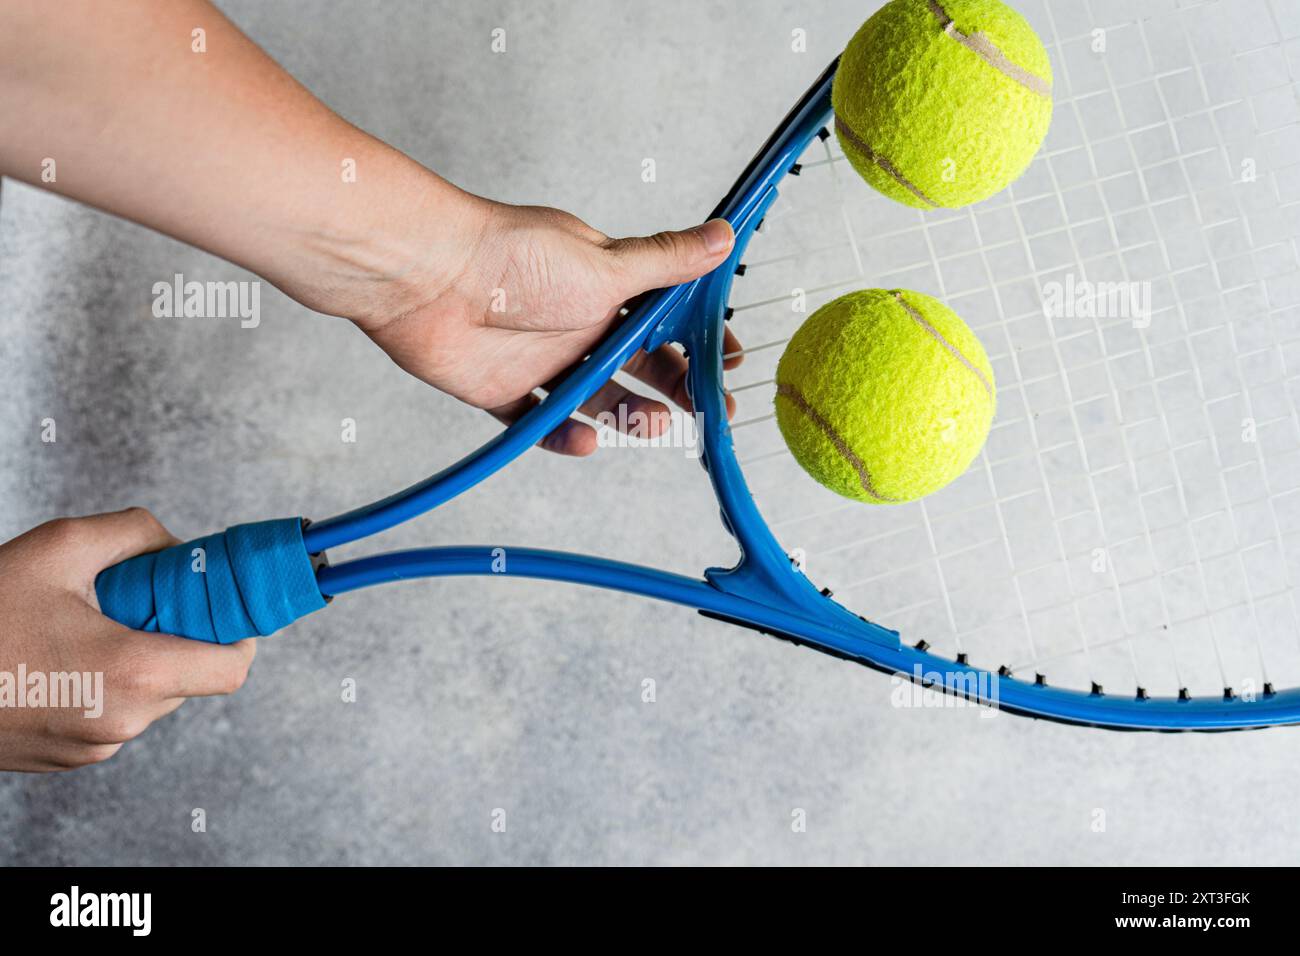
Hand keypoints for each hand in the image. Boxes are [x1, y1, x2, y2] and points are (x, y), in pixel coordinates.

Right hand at [0, 509, 256, 771]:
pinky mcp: (67, 759)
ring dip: (137, 657)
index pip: (233, 667)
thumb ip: (137, 534)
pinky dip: (105, 682)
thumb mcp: (60, 548)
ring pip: (152, 695)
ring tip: (82, 627)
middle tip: (135, 600)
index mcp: (134, 674)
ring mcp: (93, 748)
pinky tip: (58, 656)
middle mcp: (122, 722)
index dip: (238, 631)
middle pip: (191, 675)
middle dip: (176, 634)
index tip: (221, 606)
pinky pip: (114, 713)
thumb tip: (179, 548)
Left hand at [357, 198, 744, 455]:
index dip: (700, 340)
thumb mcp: (608, 264)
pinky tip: (587, 441)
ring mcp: (541, 358)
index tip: (732, 361)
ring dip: (629, 415)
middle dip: (677, 388)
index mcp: (605, 286)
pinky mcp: (503, 390)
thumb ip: (666, 262)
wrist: (427, 277)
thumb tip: (723, 236)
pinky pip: (540, 422)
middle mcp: (577, 322)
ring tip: (653, 427)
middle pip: (639, 364)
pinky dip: (564, 436)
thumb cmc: (516, 257)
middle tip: (709, 413)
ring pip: (596, 396)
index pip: (667, 317)